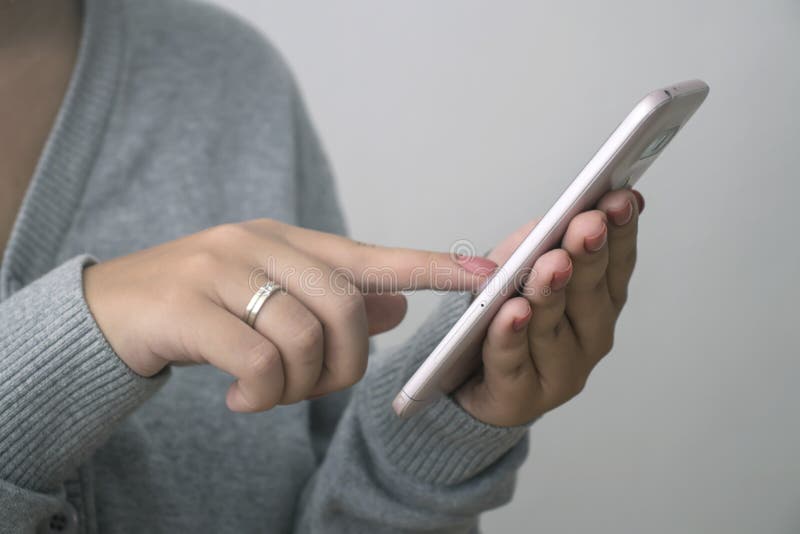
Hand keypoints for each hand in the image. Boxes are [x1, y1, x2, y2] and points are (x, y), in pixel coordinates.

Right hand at [84, 219, 494, 411]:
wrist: (111, 309)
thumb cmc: (203, 308)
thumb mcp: (271, 297)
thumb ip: (333, 299)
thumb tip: (397, 306)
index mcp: (287, 243)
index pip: (371, 255)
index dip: (431, 267)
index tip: (486, 275)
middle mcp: (260, 247)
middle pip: (344, 309)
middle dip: (343, 365)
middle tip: (312, 386)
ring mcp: (221, 271)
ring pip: (304, 338)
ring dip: (297, 386)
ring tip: (268, 395)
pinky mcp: (187, 306)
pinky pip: (257, 362)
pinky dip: (260, 396)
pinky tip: (240, 402)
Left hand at [455, 189, 644, 426]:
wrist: (460, 377)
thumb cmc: (497, 316)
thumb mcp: (513, 269)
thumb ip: (534, 244)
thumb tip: (552, 219)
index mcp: (598, 302)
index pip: (616, 263)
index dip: (620, 232)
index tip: (618, 199)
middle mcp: (588, 338)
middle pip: (589, 294)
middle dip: (587, 257)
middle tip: (587, 225)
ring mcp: (560, 372)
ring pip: (552, 328)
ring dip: (551, 293)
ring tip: (550, 264)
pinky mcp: (521, 398)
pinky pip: (512, 361)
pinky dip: (511, 335)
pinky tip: (513, 312)